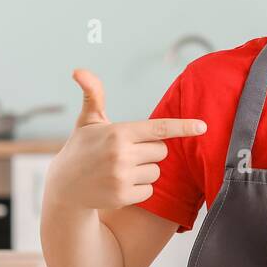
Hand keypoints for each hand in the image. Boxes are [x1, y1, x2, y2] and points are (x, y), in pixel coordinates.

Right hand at [48, 68, 205, 210]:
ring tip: (120, 169)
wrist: (64, 188)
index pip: (159, 128)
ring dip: (144, 170)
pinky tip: (119, 184)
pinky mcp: (123, 196)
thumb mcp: (88, 122)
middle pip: (162, 151)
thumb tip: (79, 70)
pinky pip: (150, 190)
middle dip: (151, 151)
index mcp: (118, 132)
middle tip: (128, 152)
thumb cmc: (82, 149)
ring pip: (157, 171)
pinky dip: (139, 188)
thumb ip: (93, 95)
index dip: (183, 127)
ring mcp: (122, 177)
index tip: (202, 127)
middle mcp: (122, 154)